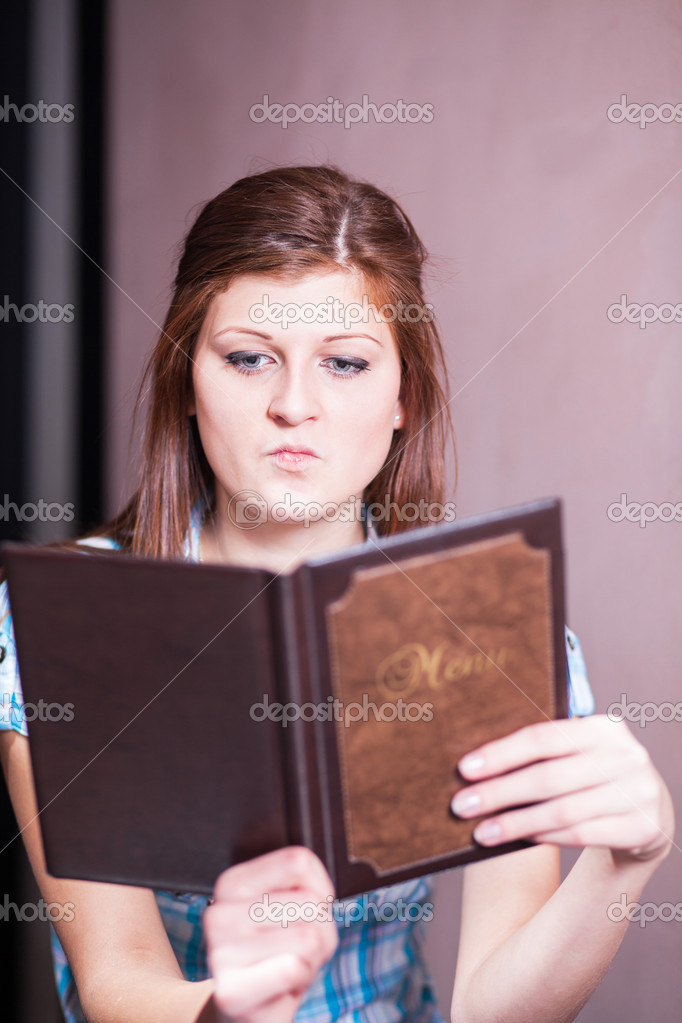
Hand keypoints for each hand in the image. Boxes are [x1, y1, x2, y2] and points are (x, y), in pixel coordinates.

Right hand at [203, 847, 338, 1022]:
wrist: (244, 1011)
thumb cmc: (274, 954)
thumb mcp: (290, 907)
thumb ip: (308, 886)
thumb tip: (318, 898)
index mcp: (231, 883)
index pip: (298, 861)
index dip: (320, 887)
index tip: (306, 909)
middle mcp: (218, 913)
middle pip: (311, 903)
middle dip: (320, 931)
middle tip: (295, 949)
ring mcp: (220, 954)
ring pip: (309, 937)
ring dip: (313, 959)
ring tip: (288, 967)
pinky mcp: (231, 994)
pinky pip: (294, 968)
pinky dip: (302, 979)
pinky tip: (282, 988)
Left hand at [450, 715, 674, 863]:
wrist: (649, 813)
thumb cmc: (594, 778)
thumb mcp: (578, 755)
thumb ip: (542, 753)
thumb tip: (476, 766)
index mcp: (604, 727)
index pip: (542, 737)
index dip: (501, 754)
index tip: (464, 769)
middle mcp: (626, 756)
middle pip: (548, 777)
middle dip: (499, 792)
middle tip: (462, 805)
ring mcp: (639, 793)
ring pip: (562, 811)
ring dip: (515, 823)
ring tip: (481, 832)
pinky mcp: (643, 828)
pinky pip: (580, 834)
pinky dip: (544, 836)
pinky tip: (517, 839)